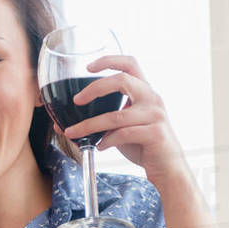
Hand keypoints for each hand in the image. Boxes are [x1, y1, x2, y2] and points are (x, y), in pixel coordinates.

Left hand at [58, 55, 189, 187]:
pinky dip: (106, 141)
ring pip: (116, 116)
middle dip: (95, 88)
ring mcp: (155, 115)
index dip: (109, 60)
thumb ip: (99, 121)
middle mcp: (152, 99)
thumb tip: (61, 125)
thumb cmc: (142, 144)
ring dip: (89, 125)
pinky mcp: (155, 134)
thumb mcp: (120, 128)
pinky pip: (124, 134)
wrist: (167, 167)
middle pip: (122, 81)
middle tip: (76, 100)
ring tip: (72, 133)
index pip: (130, 64)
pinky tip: (99, 147)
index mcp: (144, 92)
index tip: (88, 67)